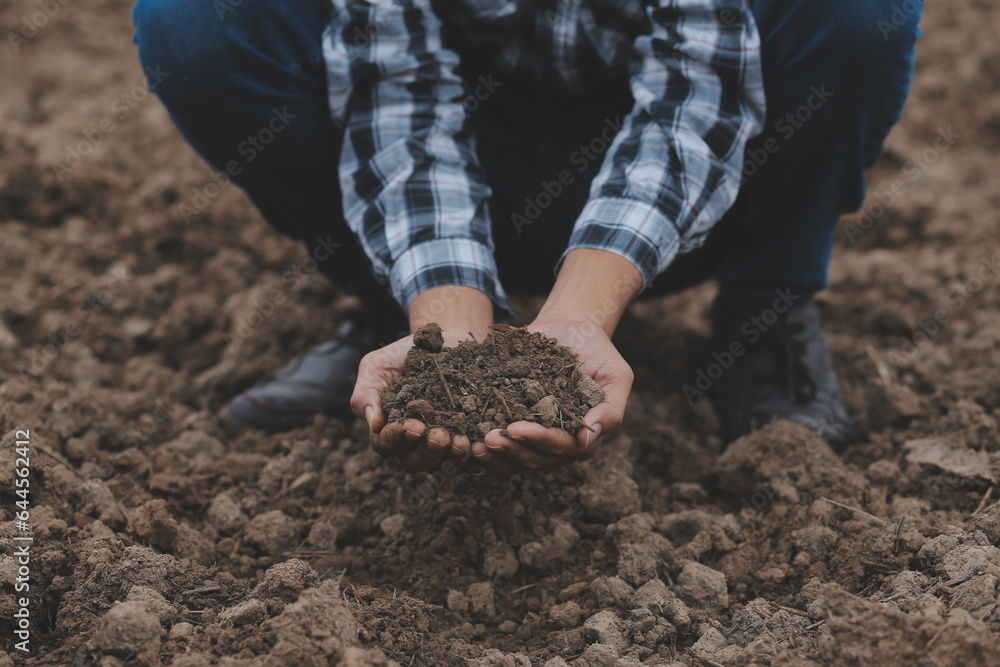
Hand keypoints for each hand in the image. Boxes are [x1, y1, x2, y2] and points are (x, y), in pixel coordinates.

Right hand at [351, 286, 492, 472]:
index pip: (386, 444)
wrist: (444, 340)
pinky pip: (471, 457)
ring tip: (462, 441)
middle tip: (441, 435)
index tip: (414, 424)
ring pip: (443, 465)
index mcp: (388, 429)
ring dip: (452, 457)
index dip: (399, 438)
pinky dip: (476, 455)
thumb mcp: (376, 366)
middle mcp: (413, 443)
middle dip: (428, 452)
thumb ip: (366, 393)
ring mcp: (441, 445)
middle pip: (415, 462)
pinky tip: (481, 444)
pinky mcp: (467, 439)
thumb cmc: (404, 354)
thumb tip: (374, 423)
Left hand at [481, 318, 632, 469]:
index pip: (563, 448)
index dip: (539, 440)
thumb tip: (587, 438)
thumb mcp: (616, 375)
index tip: (516, 428)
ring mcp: (536, 435)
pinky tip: (468, 443)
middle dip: (513, 450)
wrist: (570, 328)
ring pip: (517, 459)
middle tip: (489, 438)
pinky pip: (502, 447)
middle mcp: (560, 441)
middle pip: (537, 458)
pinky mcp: (515, 423)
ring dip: (496, 456)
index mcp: (584, 435)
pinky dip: (486, 449)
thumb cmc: (597, 351)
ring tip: (476, 445)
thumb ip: (611, 409)